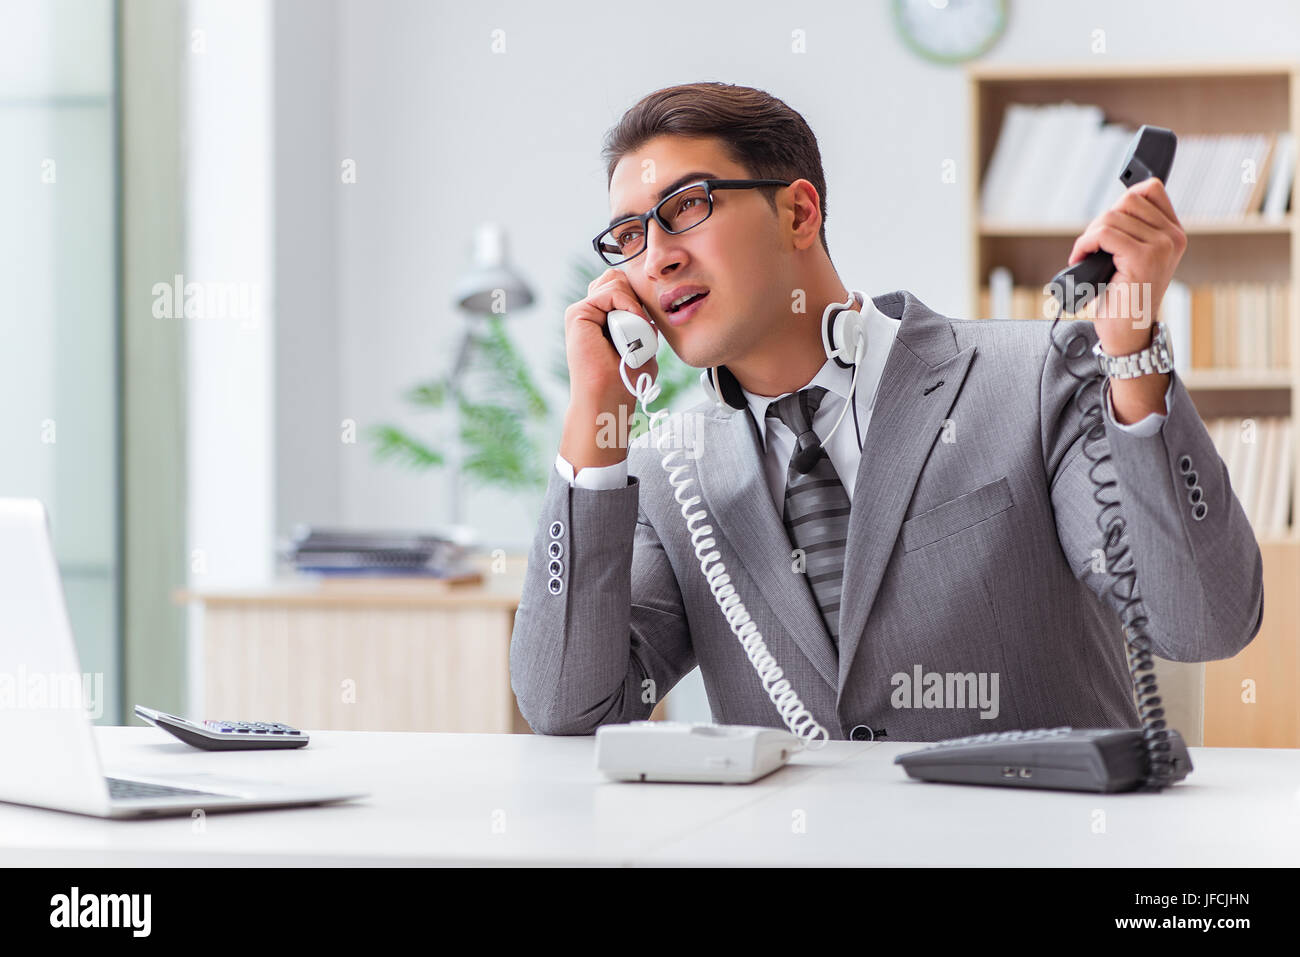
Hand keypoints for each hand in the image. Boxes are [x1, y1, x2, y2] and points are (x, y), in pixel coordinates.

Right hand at [559, 268, 659, 470]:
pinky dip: (628, 304)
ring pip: (615, 282)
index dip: (640, 299)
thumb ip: (642, 323)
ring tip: (635, 331)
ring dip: (633, 304)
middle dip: (636, 297)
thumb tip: (648, 309)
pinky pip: (610, 292)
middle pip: (618, 279)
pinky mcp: (577, 314)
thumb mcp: (642, 344)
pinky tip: (631, 324)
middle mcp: (590, 313)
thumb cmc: (626, 379)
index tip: (648, 324)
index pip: (624, 288)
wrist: (608, 397)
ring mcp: (582, 312)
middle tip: (642, 326)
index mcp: (603, 319)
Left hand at [1067, 176, 1186, 355]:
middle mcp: (1172, 238)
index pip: (1150, 190)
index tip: (1107, 228)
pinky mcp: (1142, 258)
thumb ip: (1132, 229)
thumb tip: (1115, 204)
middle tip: (1093, 247)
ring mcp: (1161, 247)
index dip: (1121, 203)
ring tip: (1086, 256)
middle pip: (1128, 200)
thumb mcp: (1132, 257)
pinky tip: (1080, 259)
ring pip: (1112, 216)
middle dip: (1102, 220)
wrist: (1126, 332)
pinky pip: (1103, 233)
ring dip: (1089, 236)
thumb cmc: (1123, 297)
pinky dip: (1084, 244)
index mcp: (1173, 234)